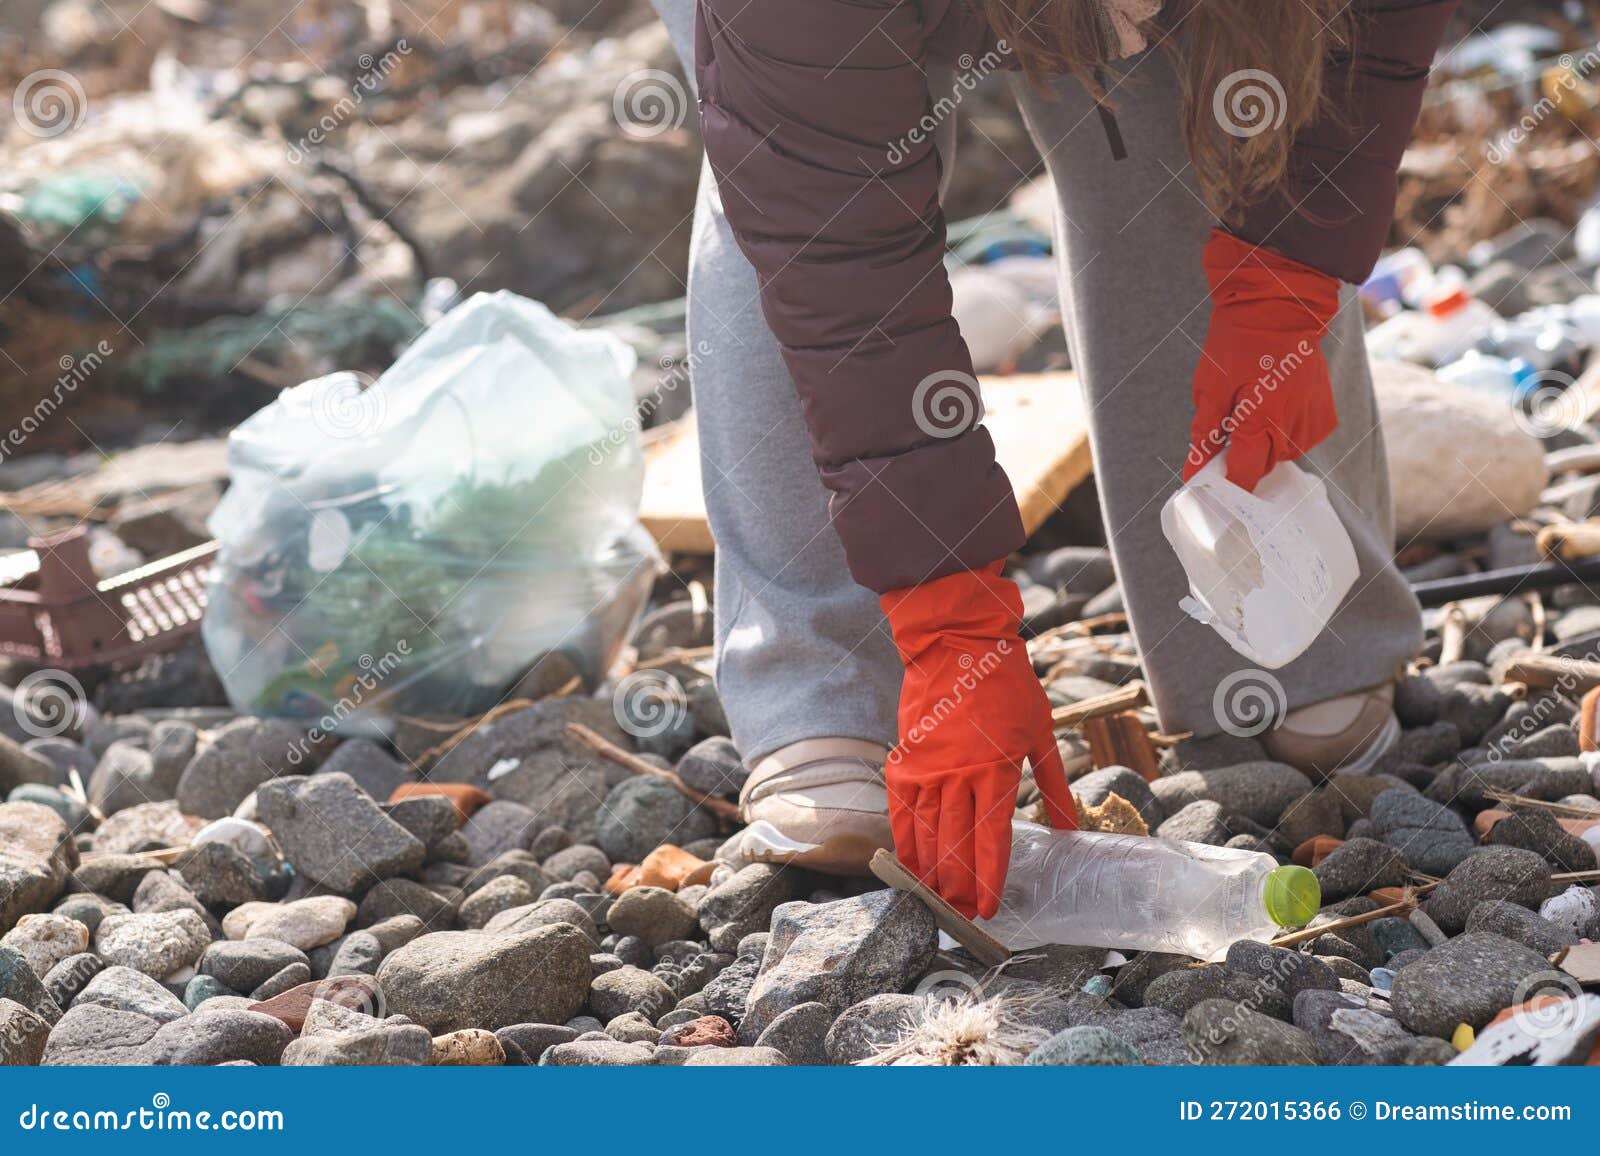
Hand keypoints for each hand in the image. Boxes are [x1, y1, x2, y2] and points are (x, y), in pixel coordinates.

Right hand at [879, 561, 1076, 918]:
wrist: (955, 644)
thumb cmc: (1006, 685)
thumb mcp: (1040, 733)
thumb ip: (1053, 785)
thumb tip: (1069, 829)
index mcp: (995, 770)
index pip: (991, 840)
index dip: (990, 878)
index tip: (989, 907)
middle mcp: (956, 775)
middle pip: (955, 846)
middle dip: (959, 886)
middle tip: (963, 913)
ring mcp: (926, 769)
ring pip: (924, 834)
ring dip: (930, 871)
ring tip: (937, 898)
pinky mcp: (904, 760)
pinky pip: (901, 811)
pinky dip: (905, 840)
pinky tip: (910, 863)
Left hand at [1185, 229, 1342, 492]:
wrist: (1280, 310)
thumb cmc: (1238, 346)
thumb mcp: (1210, 390)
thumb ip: (1205, 436)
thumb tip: (1194, 473)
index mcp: (1262, 423)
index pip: (1244, 476)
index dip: (1224, 482)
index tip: (1207, 481)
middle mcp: (1292, 429)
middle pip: (1261, 466)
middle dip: (1241, 455)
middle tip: (1227, 425)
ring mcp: (1312, 423)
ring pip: (1279, 453)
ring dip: (1263, 442)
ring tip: (1251, 407)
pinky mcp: (1324, 416)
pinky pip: (1298, 439)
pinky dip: (1282, 431)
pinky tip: (1273, 405)